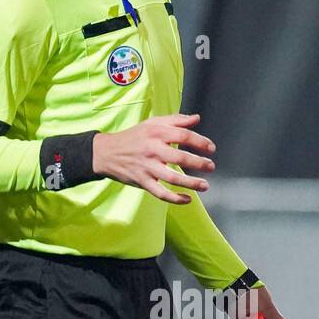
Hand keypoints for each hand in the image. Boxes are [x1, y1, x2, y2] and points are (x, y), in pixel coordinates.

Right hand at [92, 114, 214, 204]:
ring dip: (191, 183)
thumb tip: (196, 118)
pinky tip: (187, 199)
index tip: (211, 148)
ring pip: (172, 177)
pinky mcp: (142, 182)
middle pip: (180, 157)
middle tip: (211, 166)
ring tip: (205, 185)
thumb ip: (176, 120)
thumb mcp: (152, 123)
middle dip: (199, 163)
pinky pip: (160, 193)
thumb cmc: (133, 137)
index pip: (183, 135)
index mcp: (156, 133)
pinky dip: (175, 198)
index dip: (200, 142)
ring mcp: (147, 167)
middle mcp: (152, 149)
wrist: (106, 152)